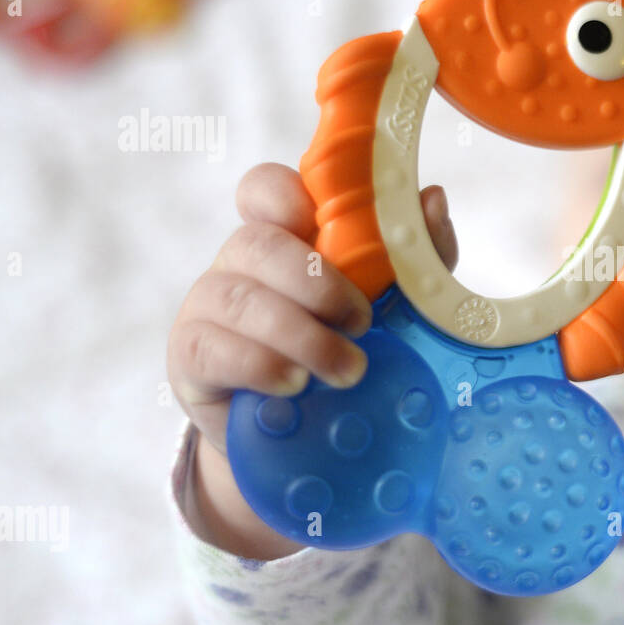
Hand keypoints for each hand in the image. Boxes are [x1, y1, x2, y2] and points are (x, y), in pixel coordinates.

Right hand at [166, 163, 457, 557]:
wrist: (310, 436)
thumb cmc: (350, 348)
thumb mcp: (397, 303)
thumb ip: (416, 254)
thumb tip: (432, 199)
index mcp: (288, 237)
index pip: (265, 189)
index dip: (281, 193)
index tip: (314, 217)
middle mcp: (242, 263)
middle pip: (256, 242)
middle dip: (316, 282)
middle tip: (364, 322)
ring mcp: (209, 306)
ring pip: (239, 298)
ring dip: (301, 335)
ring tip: (348, 371)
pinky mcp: (191, 357)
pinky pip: (211, 348)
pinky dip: (259, 365)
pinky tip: (293, 385)